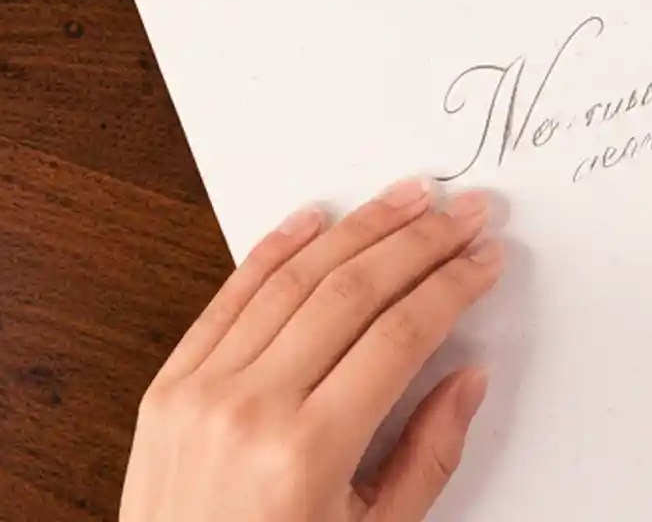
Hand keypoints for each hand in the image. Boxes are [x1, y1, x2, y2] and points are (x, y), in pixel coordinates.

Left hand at [120, 178, 502, 521]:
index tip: (483, 258)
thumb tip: (467, 377)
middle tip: (462, 211)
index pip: (400, 336)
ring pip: (292, 281)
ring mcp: (201, 391)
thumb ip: (427, 456)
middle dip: (418, 242)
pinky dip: (272, 251)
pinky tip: (313, 218)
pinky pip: (228, 299)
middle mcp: (250, 409)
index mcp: (308, 453)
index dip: (451, 287)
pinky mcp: (168, 385)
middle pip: (353, 292)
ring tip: (405, 196)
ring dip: (357, 229)